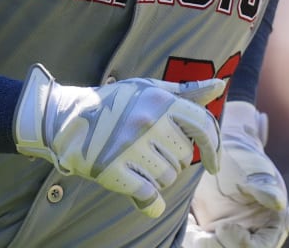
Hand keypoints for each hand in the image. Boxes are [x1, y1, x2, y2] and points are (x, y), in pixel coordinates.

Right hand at [14, 64, 225, 217]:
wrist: (68, 119)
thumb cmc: (116, 104)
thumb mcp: (149, 90)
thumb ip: (186, 93)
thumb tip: (220, 86)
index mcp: (160, 101)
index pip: (203, 127)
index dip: (215, 149)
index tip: (214, 165)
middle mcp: (147, 121)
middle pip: (184, 159)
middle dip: (172, 160)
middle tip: (148, 151)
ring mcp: (129, 145)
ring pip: (167, 178)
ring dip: (158, 177)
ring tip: (137, 163)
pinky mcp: (113, 169)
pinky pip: (149, 196)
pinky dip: (150, 203)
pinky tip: (144, 200)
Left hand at [187, 100, 288, 247]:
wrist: (224, 153)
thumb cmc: (244, 158)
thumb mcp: (253, 170)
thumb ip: (263, 188)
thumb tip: (278, 203)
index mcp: (274, 223)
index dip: (241, 244)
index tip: (223, 228)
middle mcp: (257, 234)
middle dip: (217, 247)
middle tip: (198, 233)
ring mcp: (237, 236)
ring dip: (202, 246)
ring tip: (191, 228)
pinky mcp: (217, 234)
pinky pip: (205, 246)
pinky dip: (194, 241)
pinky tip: (189, 224)